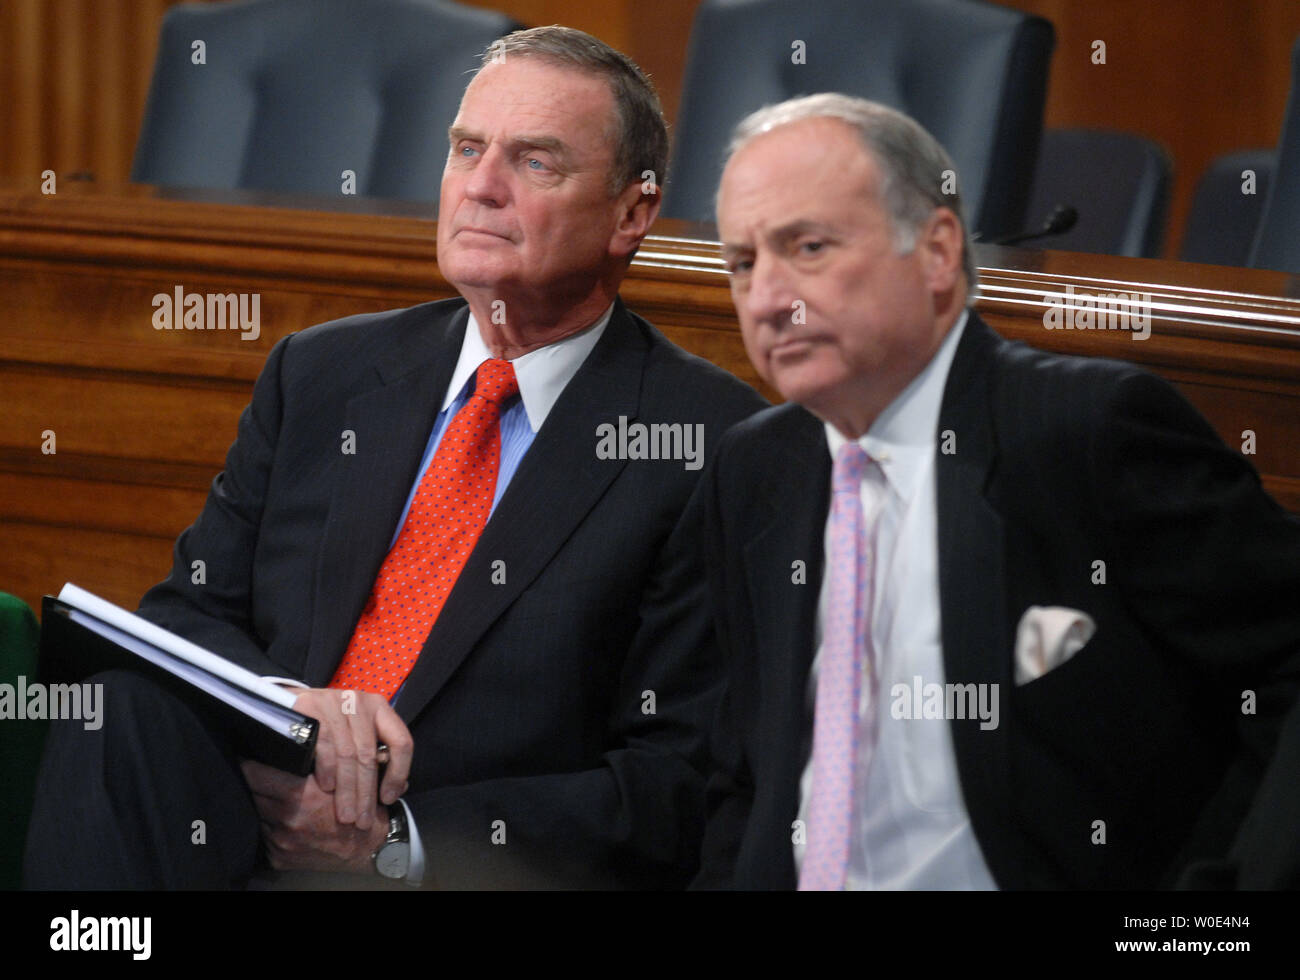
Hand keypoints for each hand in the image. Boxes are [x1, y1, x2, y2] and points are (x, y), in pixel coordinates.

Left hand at [241, 760, 388, 873]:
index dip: (249, 763)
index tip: (247, 756)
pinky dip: (271, 826)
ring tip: (276, 797)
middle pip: (252, 792)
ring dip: (263, 804)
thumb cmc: (356, 807)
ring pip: (258, 813)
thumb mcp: (342, 777)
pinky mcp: (278, 856)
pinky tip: (284, 821)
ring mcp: (281, 840)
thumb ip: (316, 761)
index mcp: (302, 796)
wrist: (366, 848)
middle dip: (255, 782)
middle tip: (258, 772)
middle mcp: (288, 819)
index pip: (255, 774)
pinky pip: (265, 835)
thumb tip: (290, 741)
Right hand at [291, 687, 412, 829]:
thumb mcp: (357, 733)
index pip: (401, 742)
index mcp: (379, 708)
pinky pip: (324, 745)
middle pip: (369, 755)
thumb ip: (376, 756)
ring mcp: (336, 703)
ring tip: (346, 814)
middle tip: (362, 820)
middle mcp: (360, 703)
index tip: (388, 799)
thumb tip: (395, 791)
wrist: (290, 703)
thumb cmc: (330, 726)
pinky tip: (328, 788)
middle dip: (366, 793)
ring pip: (348, 755)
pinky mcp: (312, 708)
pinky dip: (328, 770)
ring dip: (347, 790)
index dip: (398, 774)